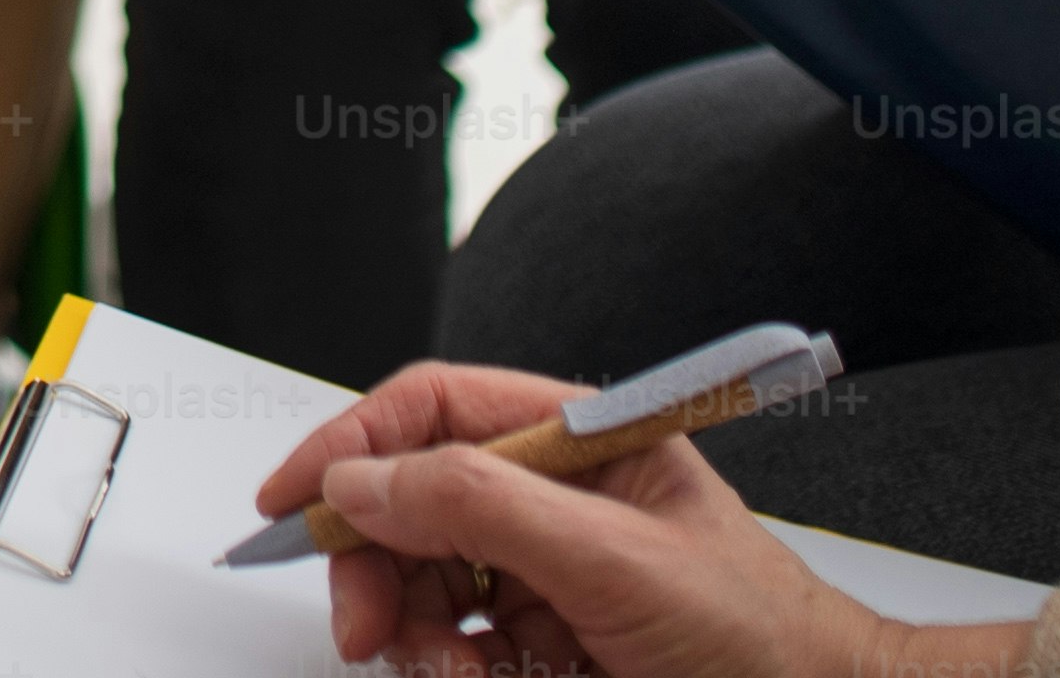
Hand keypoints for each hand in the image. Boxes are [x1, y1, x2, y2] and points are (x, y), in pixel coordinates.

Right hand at [251, 365, 975, 677]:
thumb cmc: (764, 639)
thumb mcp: (616, 560)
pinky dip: (449, 671)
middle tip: (366, 626)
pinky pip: (455, 648)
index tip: (295, 501)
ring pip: (423, 583)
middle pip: (409, 503)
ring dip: (417, 633)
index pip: (433, 409)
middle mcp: (552, 497)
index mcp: (575, 436)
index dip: (354, 445)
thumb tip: (369, 479)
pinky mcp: (543, 646)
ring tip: (452, 673)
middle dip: (377, 563)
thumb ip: (485, 506)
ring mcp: (546, 574)